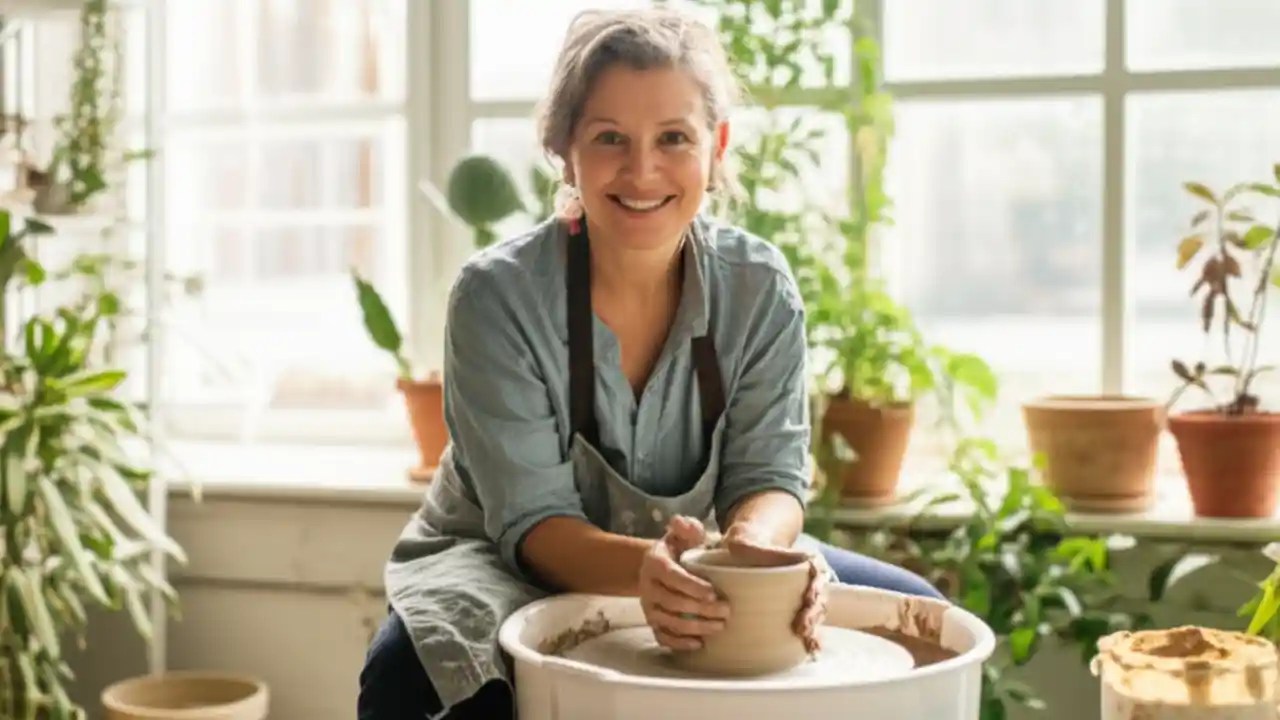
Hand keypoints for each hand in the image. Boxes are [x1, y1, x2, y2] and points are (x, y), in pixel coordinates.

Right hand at [639, 515, 729, 650]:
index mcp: (655, 562)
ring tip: (719, 627)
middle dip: (699, 609)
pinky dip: (680, 643)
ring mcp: (649, 607)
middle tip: (726, 611)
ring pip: (668, 622)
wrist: (662, 567)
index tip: (713, 594)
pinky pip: (662, 637)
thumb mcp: (683, 534)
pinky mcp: (653, 623)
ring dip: (694, 627)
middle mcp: (647, 586)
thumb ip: (686, 527)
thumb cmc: (680, 550)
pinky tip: (699, 644)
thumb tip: (682, 522)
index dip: (691, 586)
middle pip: (671, 602)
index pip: (671, 576)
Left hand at [721, 521, 828, 654]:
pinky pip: (811, 625)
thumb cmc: (748, 548)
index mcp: (802, 559)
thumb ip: (742, 545)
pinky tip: (811, 650)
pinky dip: (813, 638)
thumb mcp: (743, 543)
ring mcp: (805, 596)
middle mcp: (809, 578)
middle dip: (813, 614)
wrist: (750, 556)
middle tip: (801, 628)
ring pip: (817, 612)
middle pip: (819, 596)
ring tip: (806, 641)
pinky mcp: (798, 612)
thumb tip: (734, 546)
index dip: (816, 586)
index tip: (808, 598)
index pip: (816, 571)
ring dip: (814, 627)